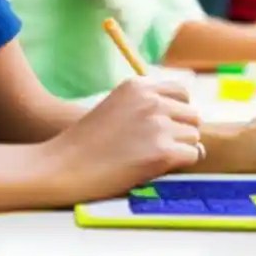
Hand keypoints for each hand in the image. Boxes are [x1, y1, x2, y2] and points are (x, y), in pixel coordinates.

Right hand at [40, 77, 201, 204]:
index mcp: (138, 86)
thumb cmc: (85, 145)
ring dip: (180, 149)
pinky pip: (193, 155)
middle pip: (192, 115)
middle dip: (181, 132)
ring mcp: (158, 125)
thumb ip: (146, 108)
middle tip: (158, 148)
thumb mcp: (116, 109)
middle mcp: (151, 100)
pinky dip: (180, 165)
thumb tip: (190, 124)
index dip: (178, 113)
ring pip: (194, 136)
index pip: (182, 93)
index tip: (165, 128)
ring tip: (152, 159)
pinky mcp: (162, 152)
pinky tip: (157, 169)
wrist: (61, 167)